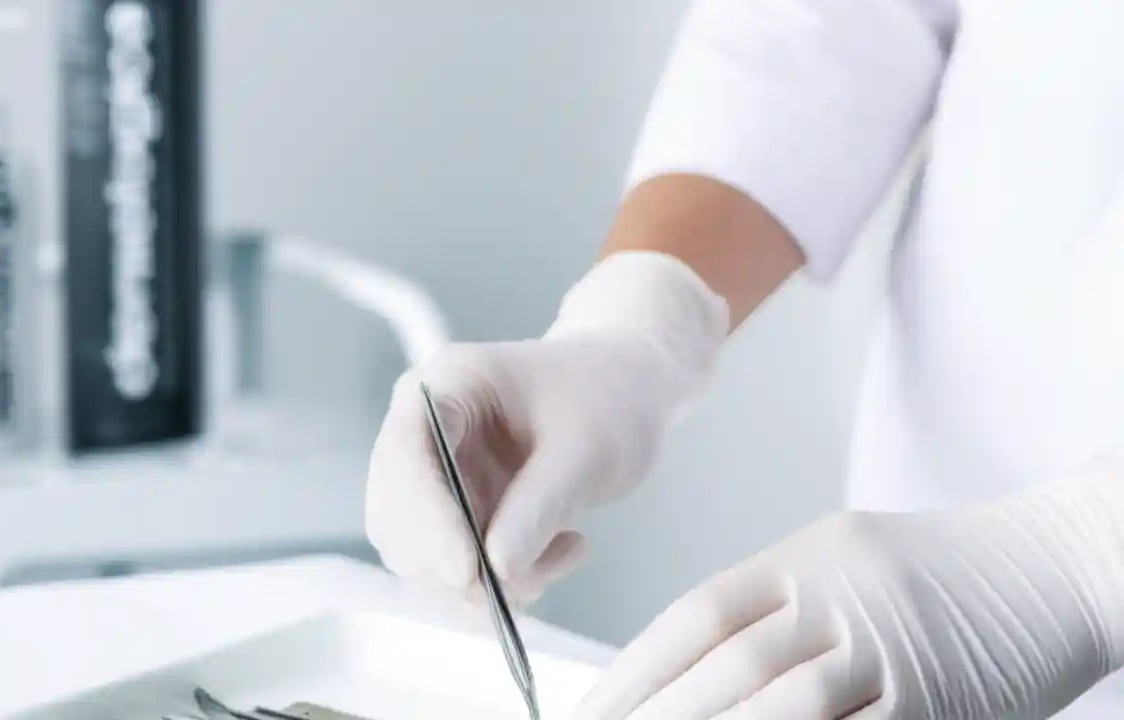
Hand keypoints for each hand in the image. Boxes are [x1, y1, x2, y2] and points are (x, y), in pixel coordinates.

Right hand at [366, 253, 727, 602]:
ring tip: (566, 550)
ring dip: (487, 581)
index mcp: (448, 382)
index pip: (407, 451)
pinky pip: (451, 567)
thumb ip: (541, 505)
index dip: (427, 516)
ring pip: (420, 554)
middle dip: (457, 564)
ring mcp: (428, 472)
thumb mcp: (588, 450)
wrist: (619, 394)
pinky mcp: (446, 512)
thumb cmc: (605, 400)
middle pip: (398, 513)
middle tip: (531, 582)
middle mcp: (420, 427)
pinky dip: (502, 580)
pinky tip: (560, 550)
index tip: (465, 572)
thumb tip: (498, 569)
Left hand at [576, 459, 1123, 718]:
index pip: (695, 616)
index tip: (587, 711)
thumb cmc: (942, 572)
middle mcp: (837, 594)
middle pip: (726, 667)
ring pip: (778, 706)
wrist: (1059, 561)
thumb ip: (775, 607)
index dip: (634, 669)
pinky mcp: (935, 699)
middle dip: (657, 717)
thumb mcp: (847, 561)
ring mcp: (888, 647)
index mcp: (805, 556)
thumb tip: (692, 666)